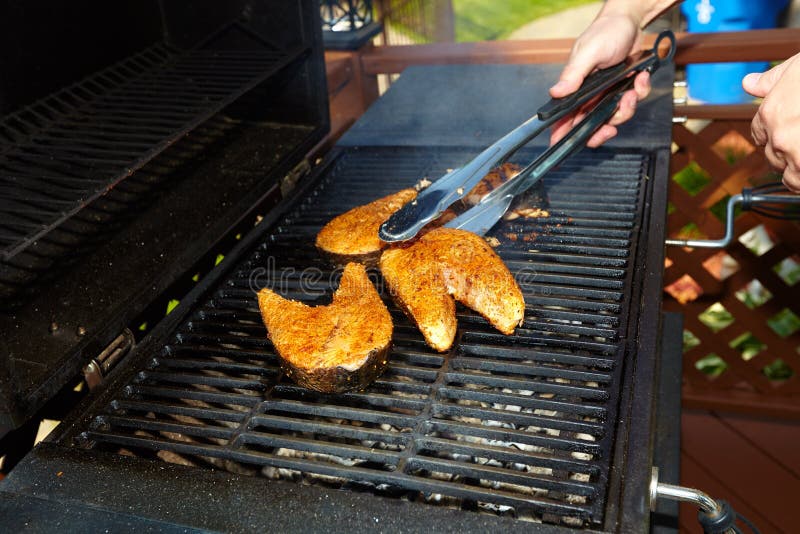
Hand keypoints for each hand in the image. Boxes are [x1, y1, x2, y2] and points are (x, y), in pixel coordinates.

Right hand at [549, 13, 650, 147]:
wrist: (631, 21)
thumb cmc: (606, 31)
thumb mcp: (589, 51)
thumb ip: (574, 74)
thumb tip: (556, 92)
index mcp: (575, 88)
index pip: (563, 118)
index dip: (562, 136)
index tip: (561, 150)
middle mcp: (589, 95)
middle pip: (590, 126)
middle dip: (602, 130)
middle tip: (610, 129)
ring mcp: (606, 94)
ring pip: (614, 118)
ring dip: (626, 109)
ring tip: (630, 92)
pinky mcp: (623, 90)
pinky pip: (632, 103)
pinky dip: (639, 92)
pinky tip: (639, 78)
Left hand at [743, 54, 799, 191]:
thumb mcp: (798, 68)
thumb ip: (772, 80)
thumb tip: (748, 83)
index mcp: (771, 113)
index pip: (759, 133)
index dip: (773, 133)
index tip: (787, 133)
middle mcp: (779, 137)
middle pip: (773, 155)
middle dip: (787, 152)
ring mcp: (797, 155)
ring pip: (790, 175)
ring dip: (798, 170)